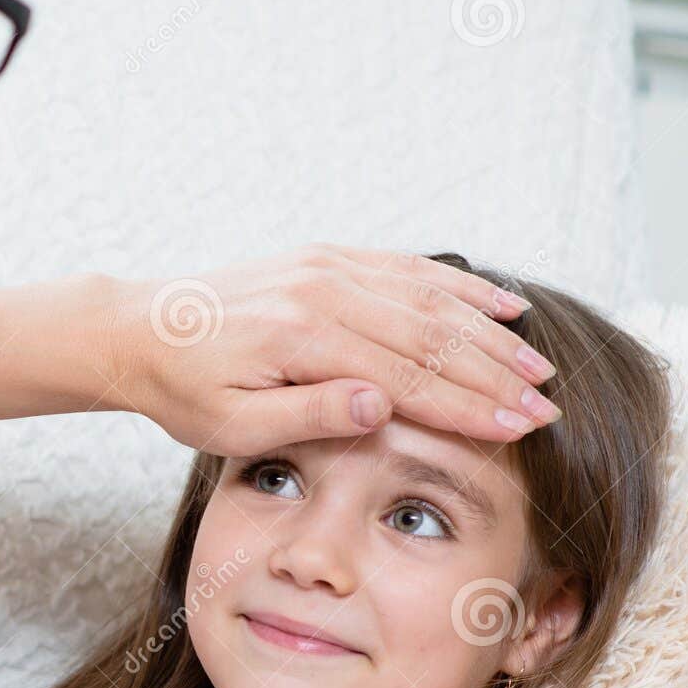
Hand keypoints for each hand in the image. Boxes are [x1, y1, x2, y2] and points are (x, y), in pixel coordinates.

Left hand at [105, 245, 560, 457]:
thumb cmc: (184, 392)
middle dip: (496, 374)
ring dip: (489, 332)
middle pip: (432, 336)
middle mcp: (323, 292)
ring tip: (537, 364)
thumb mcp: (233, 425)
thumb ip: (309, 415)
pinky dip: (459, 285)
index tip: (523, 429)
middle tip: (547, 406)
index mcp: (303, 340)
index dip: (472, 407)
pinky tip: (501, 303)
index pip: (409, 378)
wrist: (140, 331)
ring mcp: (328, 268)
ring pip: (429, 299)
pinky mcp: (327, 258)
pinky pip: (407, 268)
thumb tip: (382, 406)